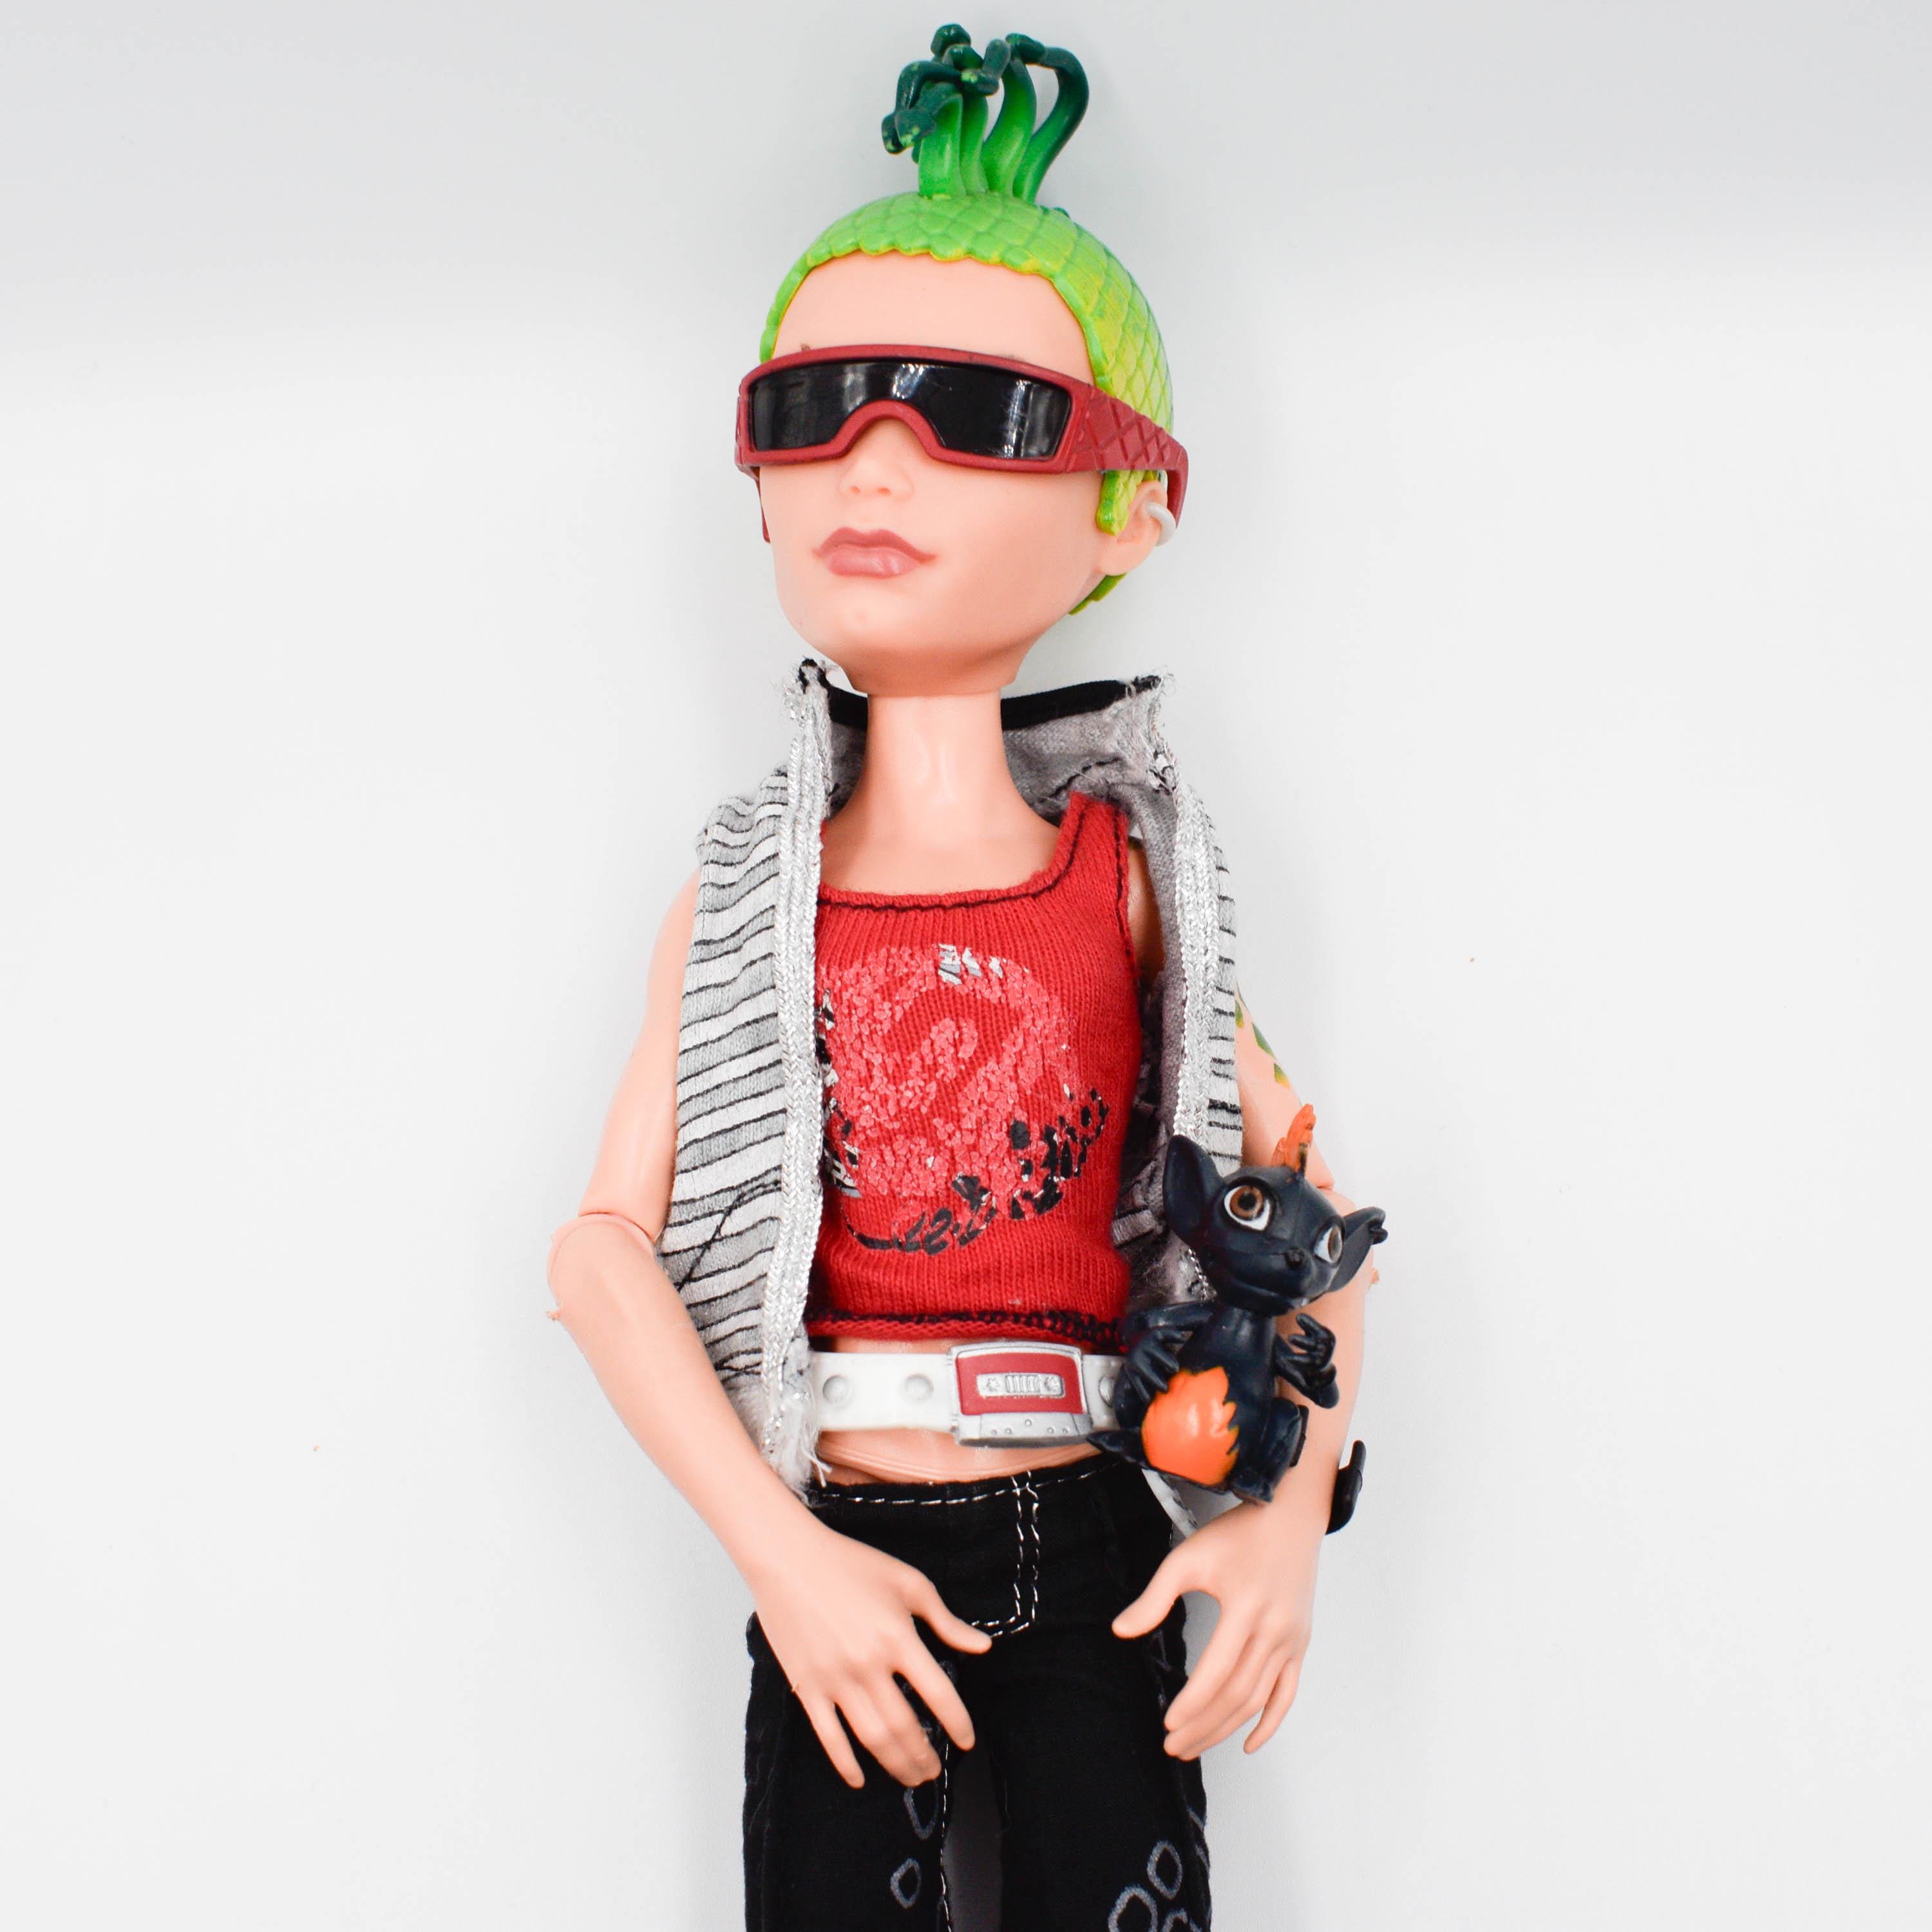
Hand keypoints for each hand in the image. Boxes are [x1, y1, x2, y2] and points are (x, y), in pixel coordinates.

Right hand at [747, 1513, 991, 1788]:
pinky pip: (828, 1736)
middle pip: (904, 1726)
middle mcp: (868, 1664)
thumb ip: (946, 1620)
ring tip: (911, 1776)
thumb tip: (983, 1647)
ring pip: (872, 1737)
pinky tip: (859, 1778)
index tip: (967, 1742)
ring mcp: (835, 1678)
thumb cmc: (852, 1564)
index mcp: (898, 1637)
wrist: (789, 1558)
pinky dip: (844, 1763)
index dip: (958, 1724)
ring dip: (895, 1764)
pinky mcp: (806, 1686)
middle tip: (935, 1771)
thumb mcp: (908, 1583)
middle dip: (924, 1756)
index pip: (939, 1694)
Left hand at [1110, 1496, 1320, 1758]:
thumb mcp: (1188, 1558)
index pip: (1217, 1671)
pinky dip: (1271, 1723)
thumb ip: (1155, 1597)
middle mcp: (1274, 1631)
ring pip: (1258, 1700)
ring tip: (1195, 1745)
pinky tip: (1249, 1744)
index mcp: (1246, 1609)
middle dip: (1203, 1726)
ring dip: (1226, 1728)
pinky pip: (1288, 1694)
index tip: (1168, 1723)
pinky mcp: (1300, 1644)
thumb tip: (1120, 1631)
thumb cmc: (1236, 1535)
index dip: (1192, 1703)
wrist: (1288, 1516)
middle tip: (1173, 1746)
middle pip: (1237, 1694)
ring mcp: (1291, 1641)